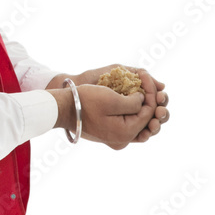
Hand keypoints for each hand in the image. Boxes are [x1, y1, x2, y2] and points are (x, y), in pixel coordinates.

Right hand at [49, 65, 168, 146]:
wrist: (63, 109)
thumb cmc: (84, 102)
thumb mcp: (111, 99)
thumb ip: (134, 102)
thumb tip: (143, 100)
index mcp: (126, 133)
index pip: (149, 112)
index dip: (151, 92)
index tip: (145, 75)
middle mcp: (123, 140)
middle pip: (146, 119)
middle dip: (150, 100)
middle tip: (147, 82)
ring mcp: (116, 139)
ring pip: (138, 122)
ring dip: (143, 105)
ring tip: (142, 90)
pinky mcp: (110, 134)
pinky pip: (128, 124)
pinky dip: (133, 111)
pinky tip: (132, 99)